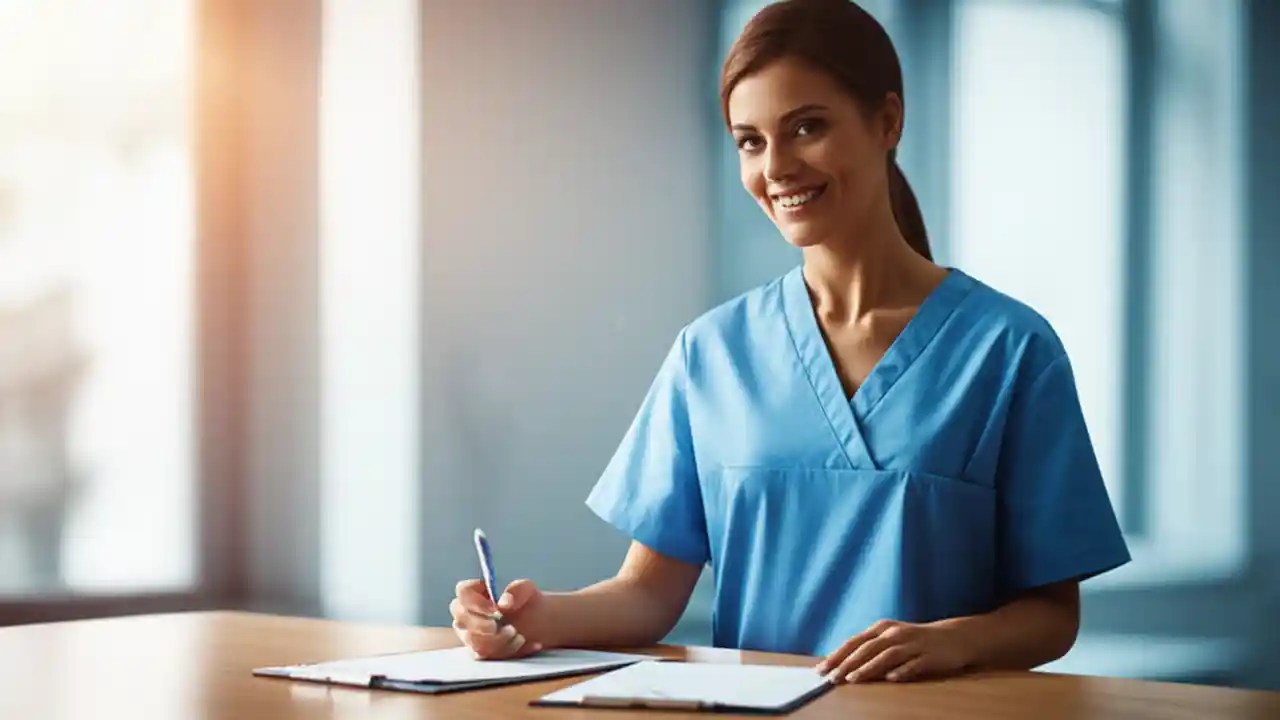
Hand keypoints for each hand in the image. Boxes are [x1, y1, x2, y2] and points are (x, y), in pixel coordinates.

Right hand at [450, 578, 546, 659]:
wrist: (537, 623)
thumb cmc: (526, 601)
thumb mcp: (528, 590)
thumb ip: (517, 591)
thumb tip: (504, 604)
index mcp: (475, 592)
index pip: (463, 592)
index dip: (475, 601)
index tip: (495, 609)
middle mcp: (467, 614)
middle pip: (460, 619)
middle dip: (481, 625)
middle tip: (506, 627)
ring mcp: (470, 635)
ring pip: (473, 642)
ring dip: (498, 641)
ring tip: (520, 637)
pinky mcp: (481, 652)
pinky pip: (487, 656)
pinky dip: (509, 651)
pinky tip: (527, 645)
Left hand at [815, 619, 971, 683]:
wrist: (954, 637)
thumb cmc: (915, 641)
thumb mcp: (891, 640)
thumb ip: (870, 650)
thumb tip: (843, 666)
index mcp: (881, 628)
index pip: (854, 642)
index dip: (836, 655)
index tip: (821, 669)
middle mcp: (894, 633)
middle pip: (866, 649)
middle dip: (847, 664)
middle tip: (832, 678)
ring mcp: (912, 643)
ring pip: (886, 656)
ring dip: (868, 668)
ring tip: (853, 679)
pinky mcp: (929, 655)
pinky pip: (914, 664)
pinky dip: (902, 671)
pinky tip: (892, 679)